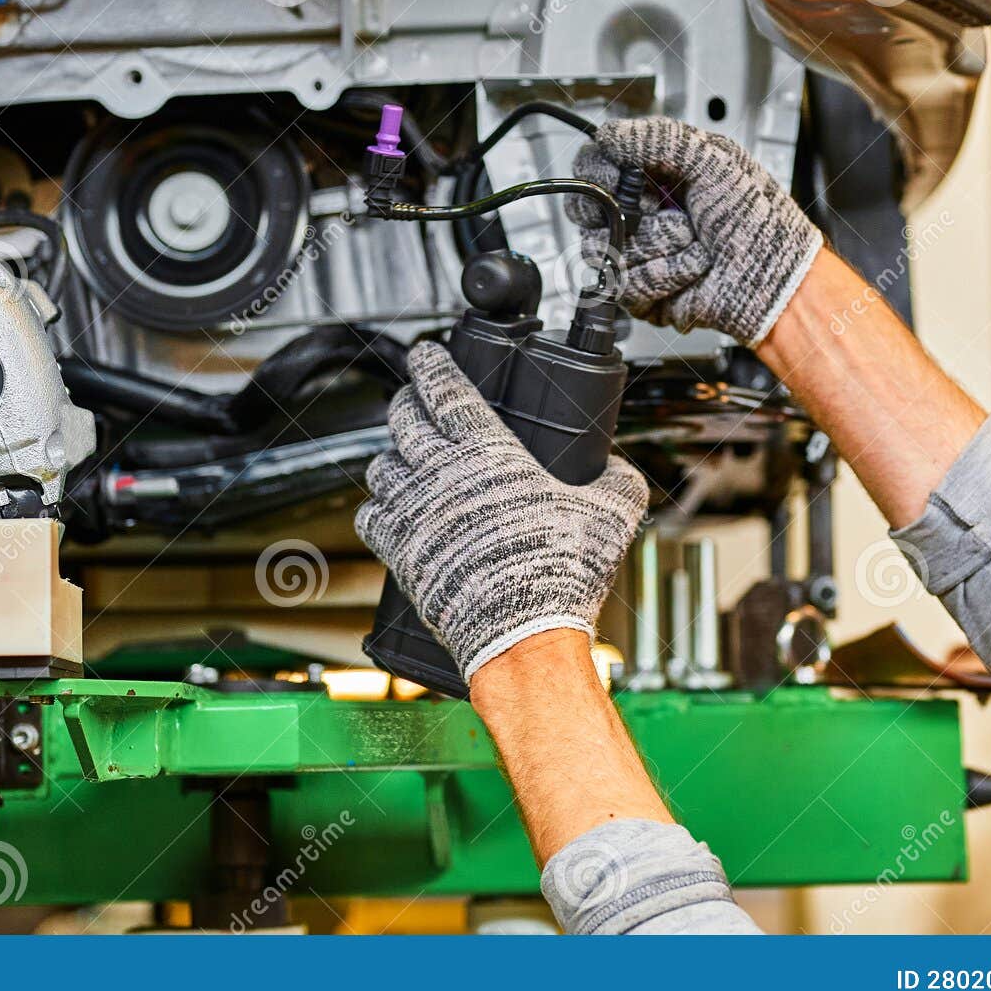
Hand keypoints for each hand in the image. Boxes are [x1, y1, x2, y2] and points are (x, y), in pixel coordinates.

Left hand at [355, 342, 648, 683]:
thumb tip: (621, 469)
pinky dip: (377, 507)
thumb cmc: (561, 574)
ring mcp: (414, 511)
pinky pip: (369, 515)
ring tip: (406, 457)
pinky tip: (390, 508)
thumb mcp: (612, 515)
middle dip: (406, 401)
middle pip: (402, 417)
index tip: (425, 353)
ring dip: (392, 455)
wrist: (522, 636)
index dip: (431, 363)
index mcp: (488, 451)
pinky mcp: (398, 551)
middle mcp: (441, 474)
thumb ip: (619, 480)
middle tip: (414, 401)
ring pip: (381, 464)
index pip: (445, 388)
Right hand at [567, 116, 822, 344]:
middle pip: (587, 210)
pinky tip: (693, 270)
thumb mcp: (715, 160)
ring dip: (660, 245)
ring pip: (605, 249)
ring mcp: (637, 254)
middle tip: (668, 210)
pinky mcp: (640, 291)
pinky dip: (666, 275)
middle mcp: (639, 213)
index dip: (599, 172)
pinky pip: (626, 284)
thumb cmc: (757, 221)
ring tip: (695, 242)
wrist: (772, 278)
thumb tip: (610, 134)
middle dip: (632, 213)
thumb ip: (661, 139)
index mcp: (653, 175)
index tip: (621, 176)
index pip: (593, 166)